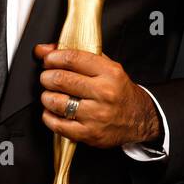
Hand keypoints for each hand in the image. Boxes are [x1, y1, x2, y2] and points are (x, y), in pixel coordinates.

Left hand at [33, 43, 162, 148]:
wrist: (140, 118)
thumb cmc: (119, 91)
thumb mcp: (106, 67)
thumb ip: (77, 55)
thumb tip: (44, 50)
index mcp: (110, 73)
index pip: (72, 59)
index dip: (53, 57)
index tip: (48, 60)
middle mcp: (104, 93)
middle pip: (61, 79)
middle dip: (47, 77)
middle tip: (47, 78)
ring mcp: (97, 115)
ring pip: (56, 102)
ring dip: (46, 97)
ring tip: (51, 95)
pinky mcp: (90, 134)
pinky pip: (58, 125)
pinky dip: (49, 117)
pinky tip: (53, 112)